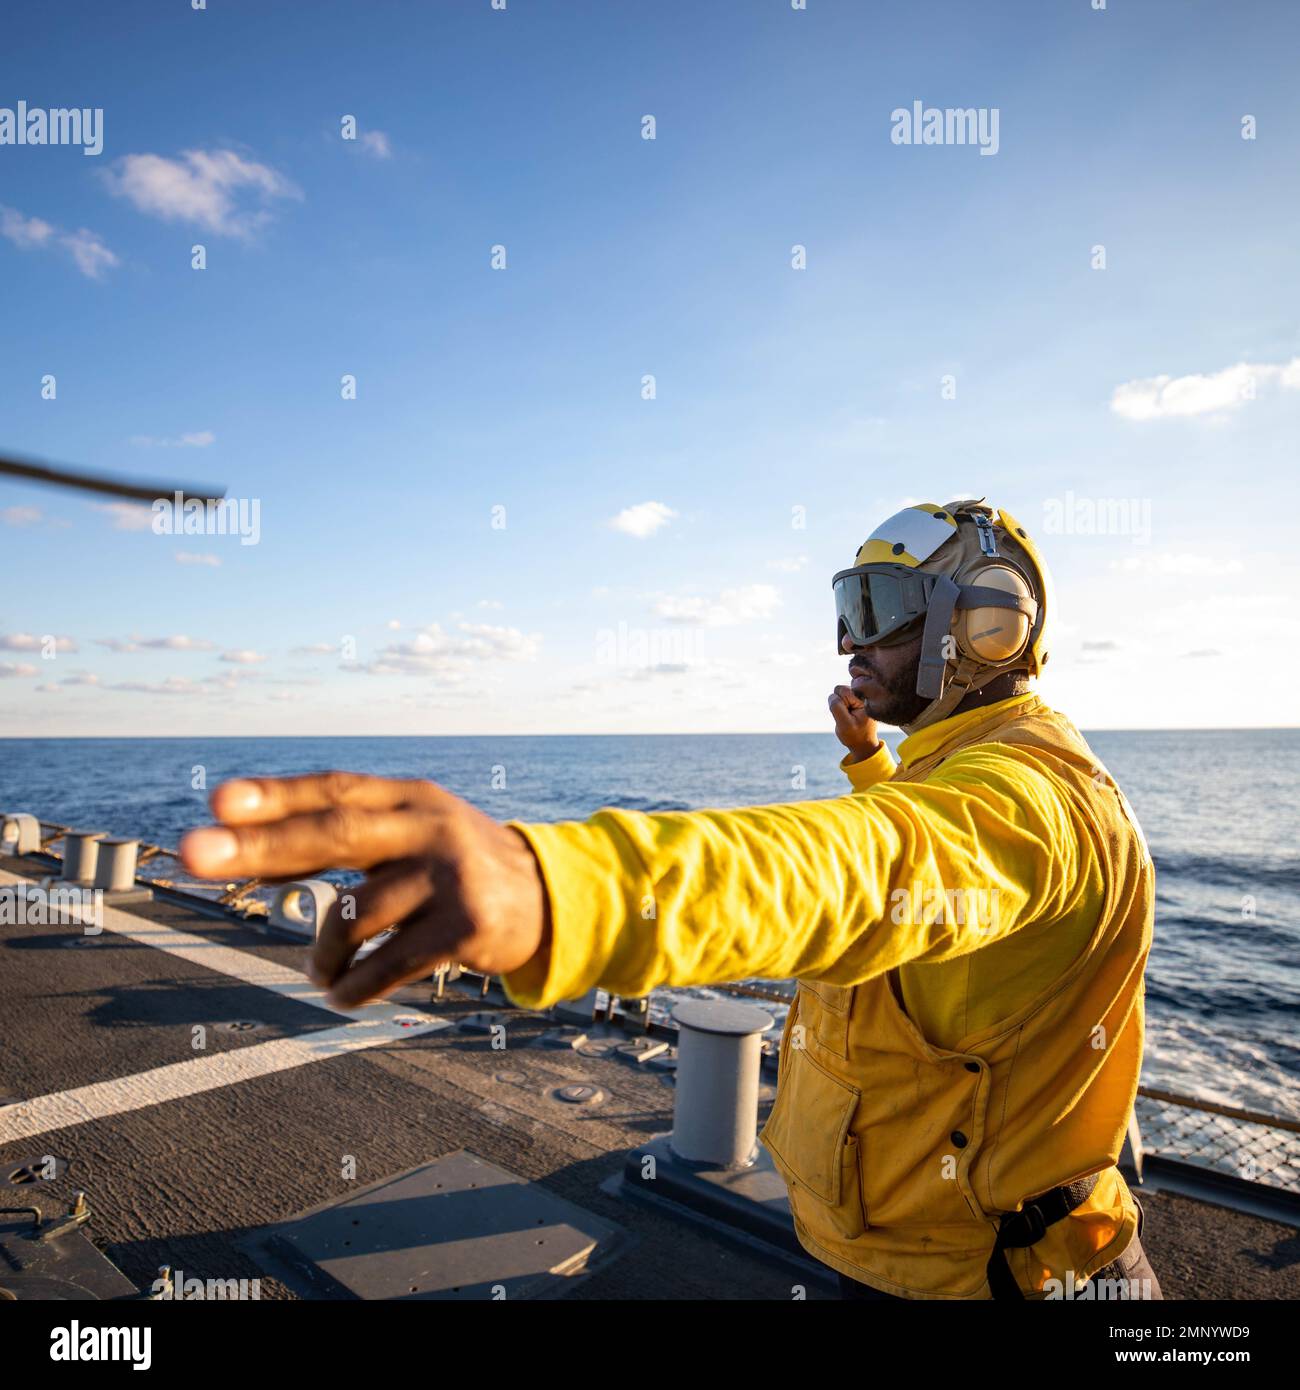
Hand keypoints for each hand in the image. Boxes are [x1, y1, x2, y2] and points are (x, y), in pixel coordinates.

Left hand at [178, 773, 549, 1007]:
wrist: (550, 899)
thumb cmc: (453, 866)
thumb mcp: (409, 835)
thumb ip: (340, 838)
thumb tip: (244, 856)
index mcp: (412, 797)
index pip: (335, 789)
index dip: (276, 794)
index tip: (217, 801)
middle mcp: (431, 827)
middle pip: (336, 833)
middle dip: (260, 845)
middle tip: (193, 852)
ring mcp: (452, 876)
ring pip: (352, 916)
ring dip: (321, 956)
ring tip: (319, 974)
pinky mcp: (467, 928)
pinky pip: (387, 964)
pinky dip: (354, 986)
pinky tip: (342, 994)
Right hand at [828, 685, 881, 761]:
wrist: (863, 743)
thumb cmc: (855, 735)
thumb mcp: (844, 724)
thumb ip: (836, 707)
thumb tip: (833, 695)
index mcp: (865, 699)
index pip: (842, 690)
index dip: (840, 703)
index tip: (849, 715)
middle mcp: (864, 695)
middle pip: (840, 690)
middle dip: (840, 702)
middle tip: (848, 716)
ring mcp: (860, 697)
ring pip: (840, 694)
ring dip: (841, 705)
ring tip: (849, 717)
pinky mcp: (856, 700)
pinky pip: (841, 698)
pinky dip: (842, 706)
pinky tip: (850, 715)